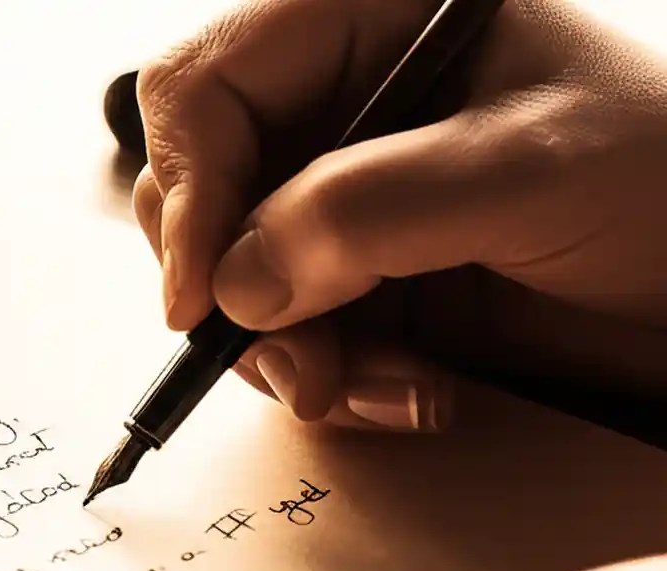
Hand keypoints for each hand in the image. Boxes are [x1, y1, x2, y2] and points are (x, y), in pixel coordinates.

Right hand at [133, 0, 666, 431]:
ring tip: (382, 388)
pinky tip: (414, 394)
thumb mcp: (527, 169)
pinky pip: (292, 334)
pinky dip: (335, 379)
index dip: (183, 187)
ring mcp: (347, 197)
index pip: (206, 87)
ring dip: (292, 354)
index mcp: (367, 21)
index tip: (202, 294)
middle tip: (298, 362)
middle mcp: (341, 105)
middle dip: (238, 292)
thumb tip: (235, 284)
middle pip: (200, 191)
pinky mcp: (364, 275)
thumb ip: (369, 211)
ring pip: (236, 280)